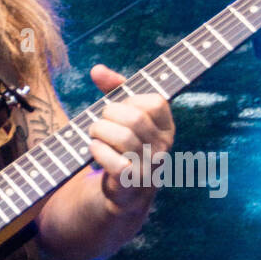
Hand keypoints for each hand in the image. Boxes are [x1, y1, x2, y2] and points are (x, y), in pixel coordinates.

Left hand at [87, 64, 174, 213]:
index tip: (121, 107)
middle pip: (135, 119)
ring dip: (99, 131)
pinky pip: (115, 162)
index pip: (156, 103)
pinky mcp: (132, 182)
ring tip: (94, 134)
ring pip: (123, 138)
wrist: (125, 190)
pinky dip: (98, 151)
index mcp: (166, 126)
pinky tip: (94, 149)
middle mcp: (163, 147)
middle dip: (109, 115)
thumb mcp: (124, 113)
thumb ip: (113, 87)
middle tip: (99, 122)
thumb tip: (96, 70)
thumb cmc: (123, 143)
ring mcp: (150, 166)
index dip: (131, 100)